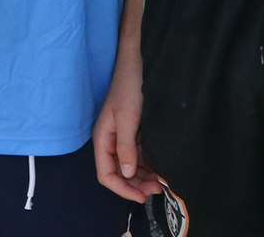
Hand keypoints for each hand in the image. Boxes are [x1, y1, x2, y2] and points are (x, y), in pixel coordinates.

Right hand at [93, 51, 160, 201]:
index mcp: (102, 140)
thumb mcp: (127, 118)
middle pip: (119, 172)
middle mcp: (110, 142)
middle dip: (136, 184)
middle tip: (157, 189)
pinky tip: (159, 166)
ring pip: (130, 165)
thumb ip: (125, 147)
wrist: (134, 65)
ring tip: (160, 181)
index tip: (140, 197)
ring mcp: (121, 137)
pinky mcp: (132, 132)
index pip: (106, 174)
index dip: (122, 188)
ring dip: (143, 175)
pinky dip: (147, 163)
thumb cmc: (127, 89)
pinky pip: (138, 154)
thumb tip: (126, 175)